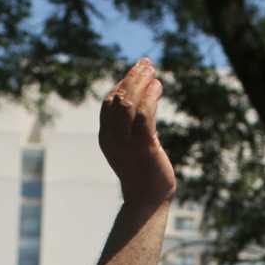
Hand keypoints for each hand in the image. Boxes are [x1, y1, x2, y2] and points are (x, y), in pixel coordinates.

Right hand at [99, 58, 173, 205]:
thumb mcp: (133, 146)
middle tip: (146, 64)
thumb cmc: (143, 174)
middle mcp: (112, 138)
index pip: (109, 103)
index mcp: (106, 137)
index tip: (137, 71)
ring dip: (141, 83)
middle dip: (132, 78)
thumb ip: (135, 126)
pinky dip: (151, 97)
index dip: (122, 83)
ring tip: (153, 72)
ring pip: (129, 103)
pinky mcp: (143, 147)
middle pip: (117, 98)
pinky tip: (158, 87)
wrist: (147, 201)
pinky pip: (144, 115)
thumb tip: (146, 101)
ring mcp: (127, 143)